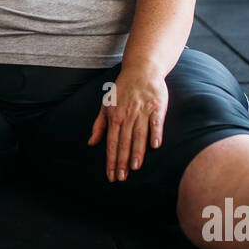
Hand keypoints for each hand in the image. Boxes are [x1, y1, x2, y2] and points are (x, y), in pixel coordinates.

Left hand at [87, 65, 168, 182]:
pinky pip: (156, 122)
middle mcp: (127, 116)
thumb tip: (91, 142)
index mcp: (114, 117)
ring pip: (138, 134)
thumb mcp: (106, 105)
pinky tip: (155, 145)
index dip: (111, 160)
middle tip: (122, 178)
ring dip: (137, 151)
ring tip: (135, 167)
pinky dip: (155, 133)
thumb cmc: (123, 89)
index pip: (111, 143)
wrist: (141, 70)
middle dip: (122, 161)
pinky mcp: (157, 107)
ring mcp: (142, 111)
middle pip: (124, 142)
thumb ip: (99, 125)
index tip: (111, 176)